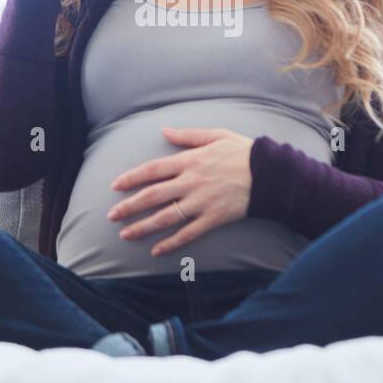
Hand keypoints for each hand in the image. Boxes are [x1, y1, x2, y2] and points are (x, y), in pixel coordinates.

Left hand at [106, 127, 255, 257]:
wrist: (271, 173)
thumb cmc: (243, 152)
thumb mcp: (216, 135)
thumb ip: (188, 135)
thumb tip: (164, 131)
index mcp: (190, 160)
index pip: (152, 170)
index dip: (131, 178)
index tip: (114, 186)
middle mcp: (192, 182)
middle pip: (153, 195)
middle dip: (129, 206)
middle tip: (111, 215)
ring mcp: (202, 202)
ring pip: (166, 217)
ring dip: (143, 227)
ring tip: (125, 234)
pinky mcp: (214, 218)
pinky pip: (188, 233)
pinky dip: (171, 243)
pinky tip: (156, 251)